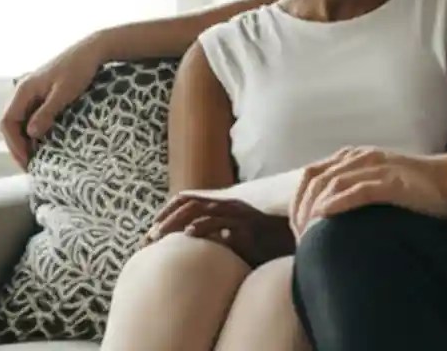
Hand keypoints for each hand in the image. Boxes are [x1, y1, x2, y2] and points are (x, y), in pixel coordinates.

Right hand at [0, 35, 104, 167]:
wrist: (92, 51)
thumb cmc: (79, 69)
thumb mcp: (64, 93)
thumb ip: (47, 113)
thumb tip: (30, 134)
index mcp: (24, 89)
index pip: (8, 122)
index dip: (14, 144)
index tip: (27, 160)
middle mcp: (23, 91)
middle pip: (11, 124)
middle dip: (18, 146)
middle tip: (30, 167)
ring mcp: (32, 93)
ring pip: (20, 122)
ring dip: (25, 141)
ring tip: (35, 160)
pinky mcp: (42, 96)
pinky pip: (31, 118)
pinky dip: (34, 133)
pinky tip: (43, 145)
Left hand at [145, 194, 293, 266]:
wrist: (298, 237)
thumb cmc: (270, 242)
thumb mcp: (240, 237)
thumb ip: (222, 236)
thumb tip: (205, 244)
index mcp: (224, 205)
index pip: (188, 201)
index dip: (168, 213)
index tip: (151, 231)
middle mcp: (229, 205)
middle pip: (188, 204)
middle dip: (166, 219)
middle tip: (148, 238)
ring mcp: (237, 214)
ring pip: (199, 210)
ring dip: (177, 221)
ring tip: (160, 236)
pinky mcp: (247, 225)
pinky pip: (221, 223)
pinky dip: (203, 226)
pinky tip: (189, 235)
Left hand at [290, 146, 446, 235]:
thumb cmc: (412, 190)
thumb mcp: (374, 182)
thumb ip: (350, 190)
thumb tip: (322, 219)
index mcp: (351, 157)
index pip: (310, 175)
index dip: (297, 201)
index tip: (295, 229)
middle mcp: (359, 158)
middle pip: (316, 180)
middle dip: (302, 210)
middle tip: (300, 239)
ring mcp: (376, 167)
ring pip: (332, 183)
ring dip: (315, 210)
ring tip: (309, 235)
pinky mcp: (393, 181)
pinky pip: (359, 190)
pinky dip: (339, 203)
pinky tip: (326, 218)